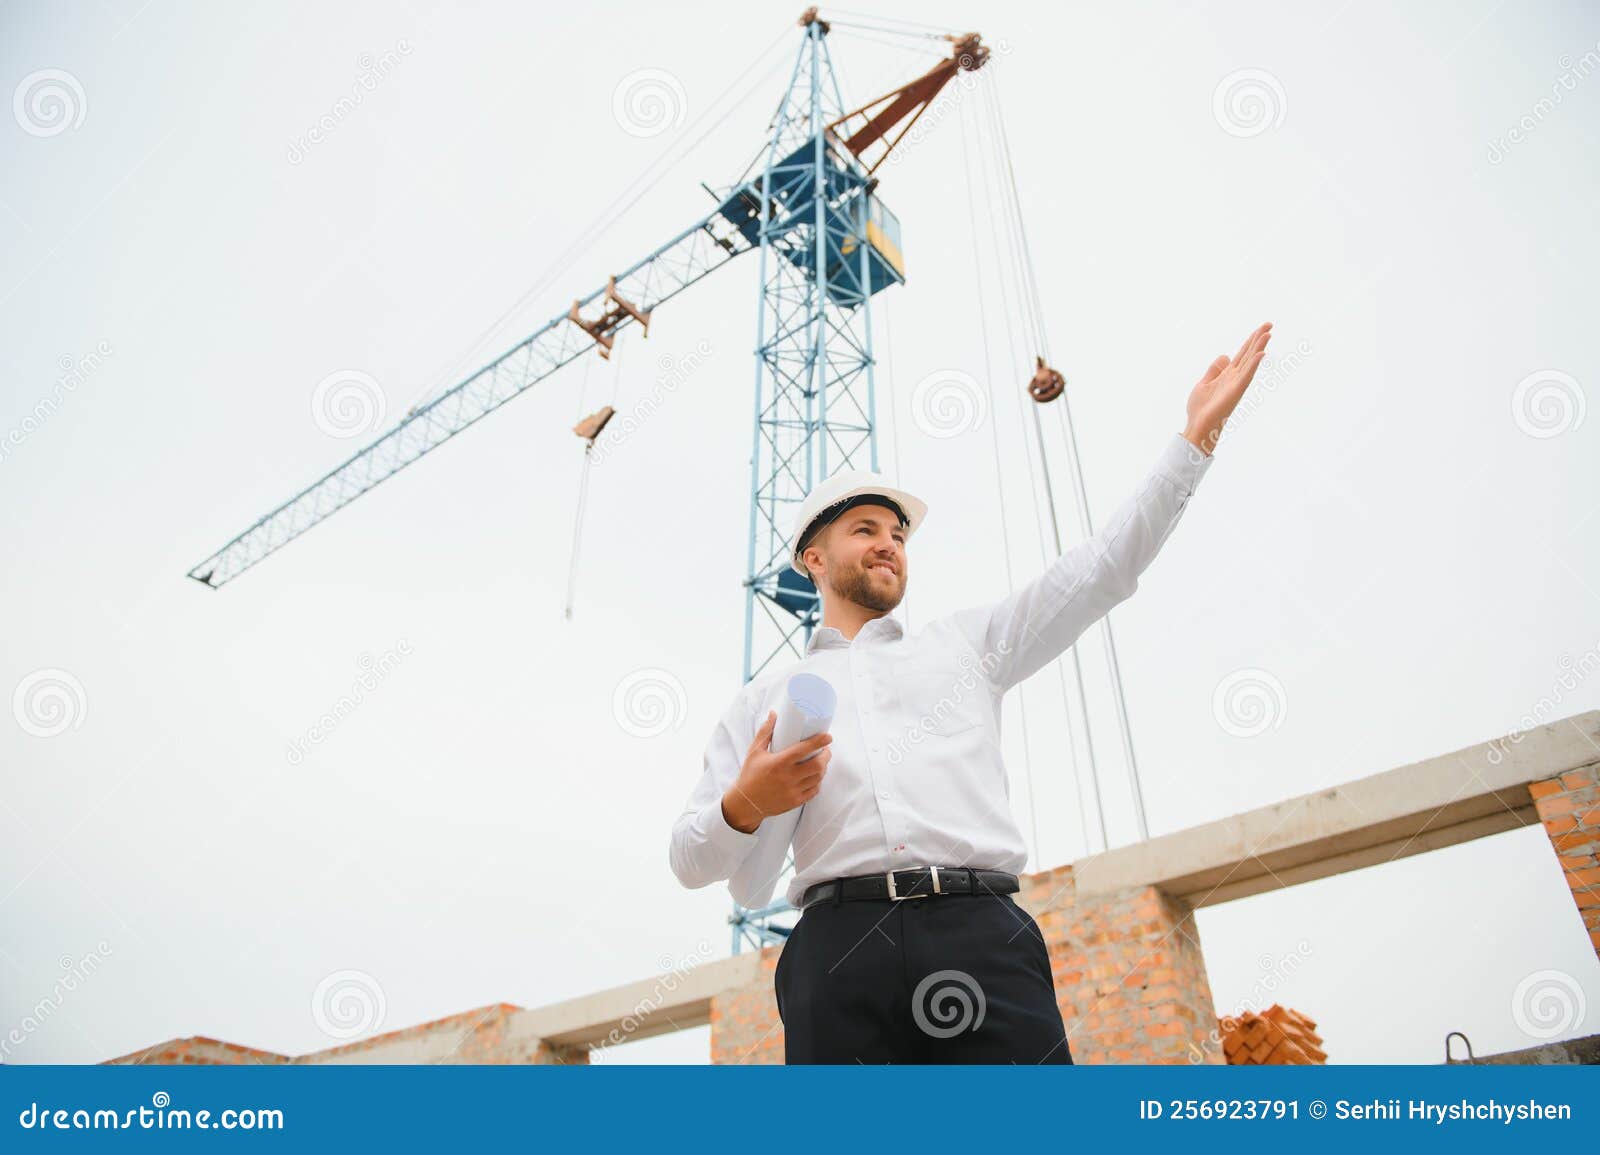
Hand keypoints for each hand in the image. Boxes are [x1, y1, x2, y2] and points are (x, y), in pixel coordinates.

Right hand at [721, 711, 832, 833]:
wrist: (746, 803)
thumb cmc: (749, 775)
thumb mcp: (755, 751)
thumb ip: (765, 732)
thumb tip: (773, 714)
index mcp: (778, 763)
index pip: (803, 750)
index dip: (819, 742)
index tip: (828, 736)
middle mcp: (788, 778)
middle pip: (817, 765)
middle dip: (826, 756)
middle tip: (826, 749)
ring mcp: (793, 791)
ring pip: (818, 778)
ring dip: (823, 768)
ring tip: (821, 761)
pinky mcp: (795, 801)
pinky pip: (814, 790)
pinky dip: (817, 782)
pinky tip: (815, 776)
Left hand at [1182, 321, 1272, 456]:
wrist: (1198, 426)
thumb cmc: (1200, 409)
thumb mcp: (1204, 383)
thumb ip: (1214, 370)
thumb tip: (1226, 356)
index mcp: (1228, 374)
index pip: (1242, 354)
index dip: (1250, 341)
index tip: (1261, 329)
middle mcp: (1235, 377)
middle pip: (1249, 354)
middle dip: (1258, 339)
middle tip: (1269, 324)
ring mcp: (1236, 384)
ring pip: (1250, 362)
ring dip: (1259, 348)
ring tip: (1268, 333)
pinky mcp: (1235, 392)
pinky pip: (1246, 376)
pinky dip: (1253, 365)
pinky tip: (1261, 354)